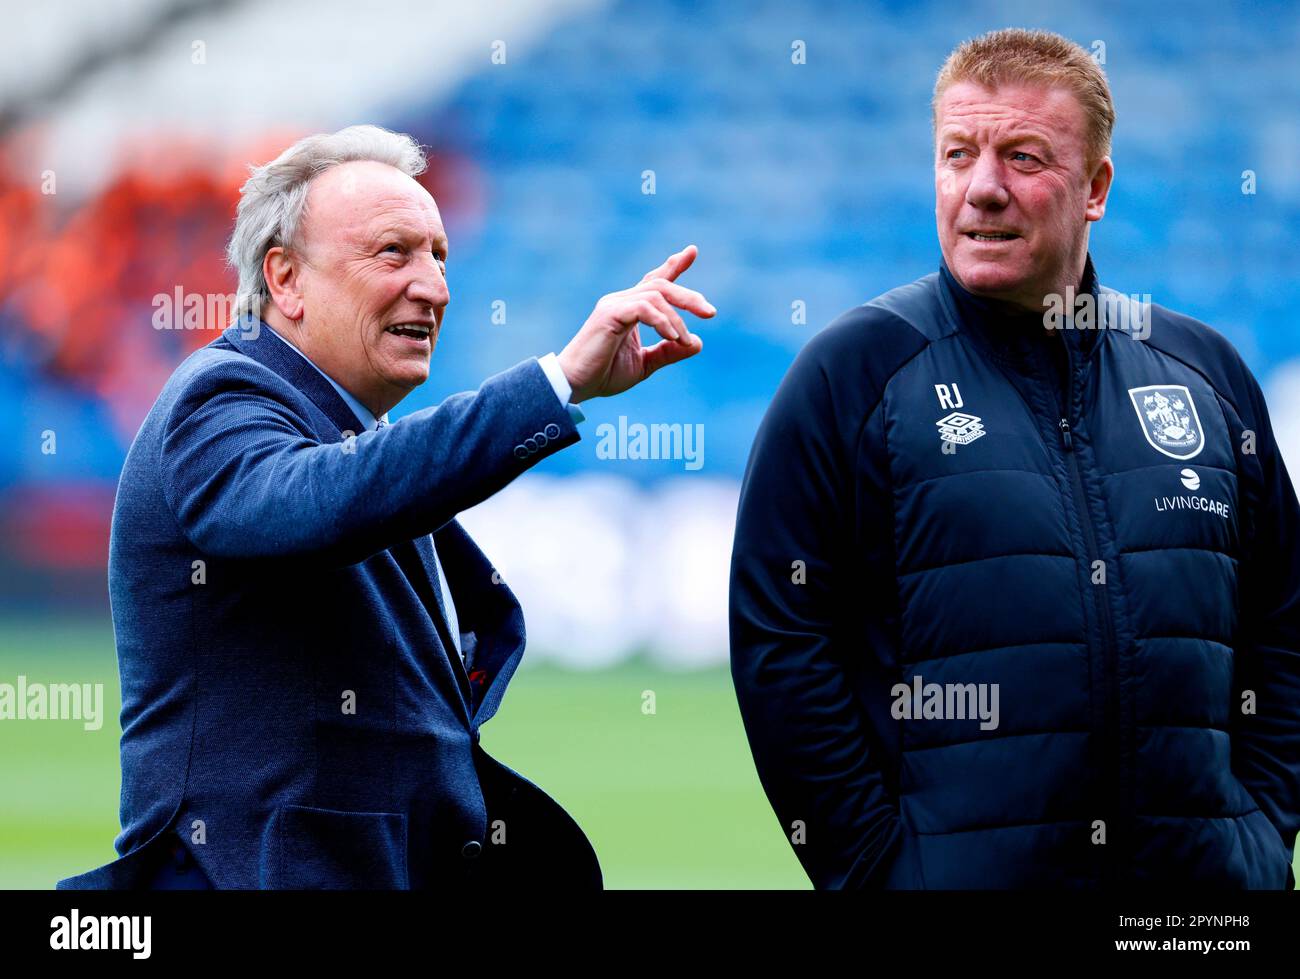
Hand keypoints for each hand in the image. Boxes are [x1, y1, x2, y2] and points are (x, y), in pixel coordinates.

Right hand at [557, 245, 713, 401]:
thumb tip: (697, 343)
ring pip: (656, 295)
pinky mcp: (610, 314)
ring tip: (684, 341)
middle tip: (710, 312)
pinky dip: (662, 321)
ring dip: (677, 318)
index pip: (654, 281)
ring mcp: (614, 305)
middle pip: (662, 285)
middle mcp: (621, 300)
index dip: (673, 265)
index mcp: (629, 309)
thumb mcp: (645, 364)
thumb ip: (668, 352)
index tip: (691, 251)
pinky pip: (644, 308)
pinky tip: (672, 338)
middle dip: (689, 296)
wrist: (576, 384)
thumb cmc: (603, 374)